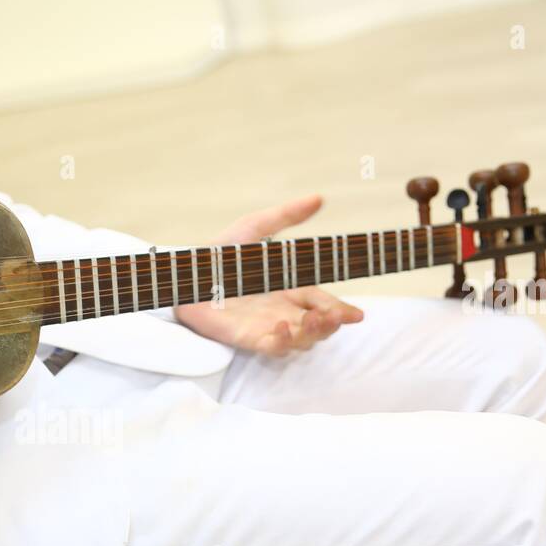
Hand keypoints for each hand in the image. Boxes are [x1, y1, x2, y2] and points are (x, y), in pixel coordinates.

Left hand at [174, 196, 363, 353]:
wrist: (187, 270)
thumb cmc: (222, 251)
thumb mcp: (255, 228)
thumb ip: (286, 216)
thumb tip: (318, 198)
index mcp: (291, 290)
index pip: (324, 304)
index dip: (341, 312)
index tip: (357, 315)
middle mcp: (284, 311)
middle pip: (318, 327)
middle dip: (331, 324)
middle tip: (338, 317)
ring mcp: (267, 327)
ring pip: (300, 341)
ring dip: (312, 333)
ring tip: (315, 320)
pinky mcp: (247, 337)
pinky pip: (270, 347)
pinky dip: (281, 342)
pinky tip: (283, 327)